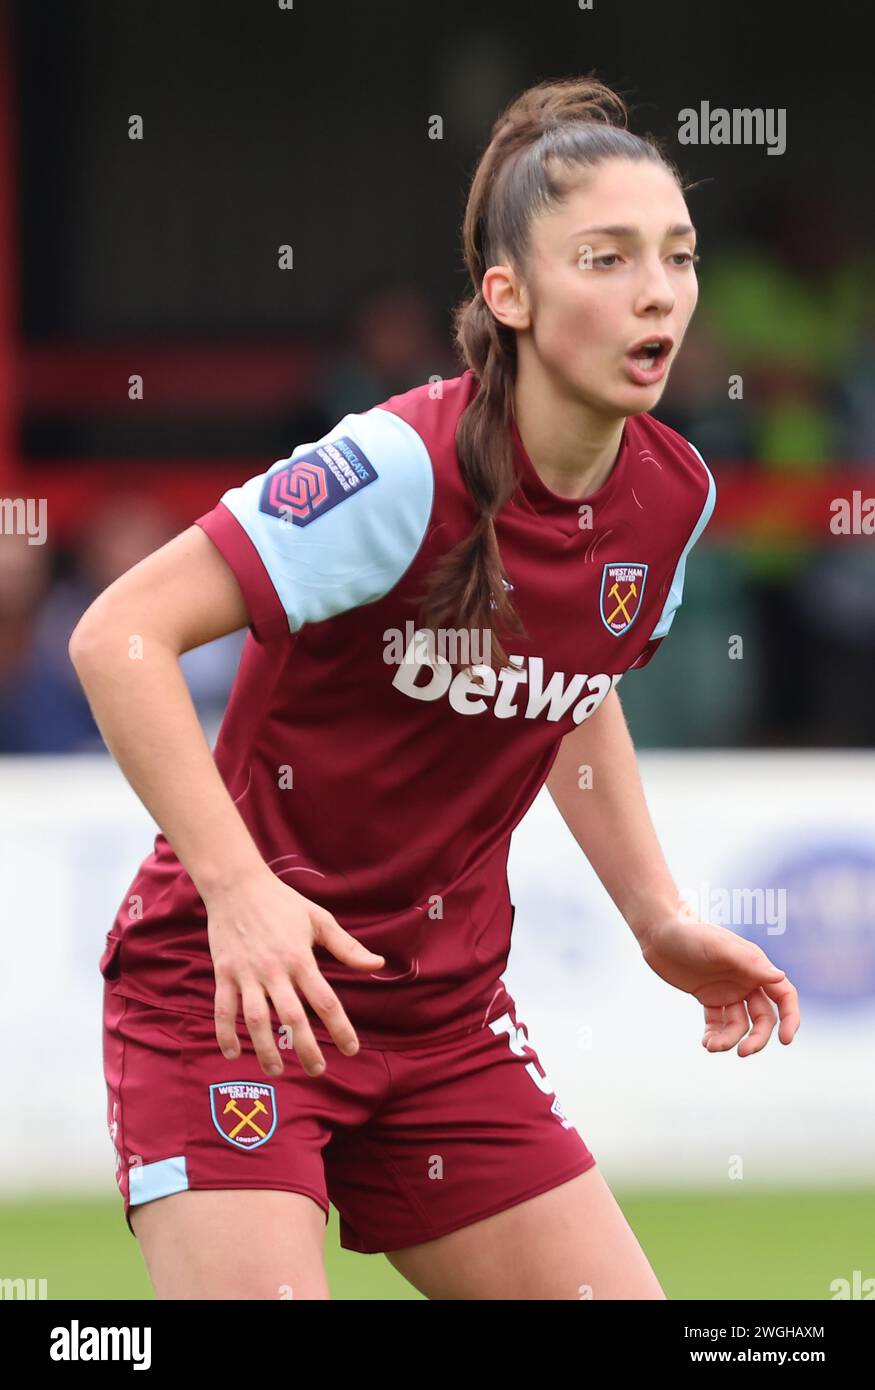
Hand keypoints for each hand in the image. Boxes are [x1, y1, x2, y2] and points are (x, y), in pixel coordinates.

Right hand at [205, 867, 384, 1077]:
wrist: (237, 885)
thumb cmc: (283, 902)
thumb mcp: (319, 919)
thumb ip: (347, 947)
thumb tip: (378, 964)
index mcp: (301, 958)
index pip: (325, 1001)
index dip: (340, 1028)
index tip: (351, 1049)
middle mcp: (274, 970)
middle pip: (292, 1018)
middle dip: (306, 1049)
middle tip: (317, 1070)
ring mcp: (247, 973)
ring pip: (256, 1020)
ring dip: (265, 1048)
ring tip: (276, 1070)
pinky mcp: (224, 973)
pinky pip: (223, 1009)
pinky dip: (225, 1033)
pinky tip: (233, 1054)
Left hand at [638, 912, 799, 1055]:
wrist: (658, 933)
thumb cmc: (690, 933)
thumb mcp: (718, 947)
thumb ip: (748, 962)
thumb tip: (780, 977)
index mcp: (755, 966)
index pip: (784, 995)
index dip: (791, 1018)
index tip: (786, 1040)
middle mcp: (745, 980)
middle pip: (763, 1018)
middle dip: (757, 1038)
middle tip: (742, 1052)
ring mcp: (727, 990)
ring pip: (739, 1025)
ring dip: (730, 1039)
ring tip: (711, 1046)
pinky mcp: (708, 997)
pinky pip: (718, 1023)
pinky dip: (715, 1035)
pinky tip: (705, 1042)